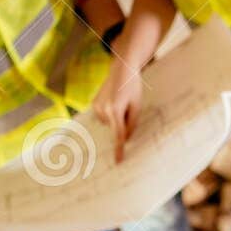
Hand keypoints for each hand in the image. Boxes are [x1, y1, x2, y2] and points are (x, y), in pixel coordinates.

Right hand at [93, 48, 143, 163]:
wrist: (122, 69)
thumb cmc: (133, 87)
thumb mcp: (137, 106)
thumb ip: (131, 124)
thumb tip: (125, 139)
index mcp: (114, 110)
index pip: (118, 135)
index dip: (119, 149)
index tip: (118, 162)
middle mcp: (102, 109)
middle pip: (116, 128)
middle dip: (124, 124)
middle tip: (128, 106)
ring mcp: (96, 107)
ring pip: (110, 124)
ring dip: (118, 118)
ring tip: (122, 101)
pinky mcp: (93, 105)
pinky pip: (105, 117)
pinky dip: (111, 114)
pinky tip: (115, 101)